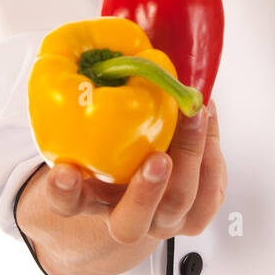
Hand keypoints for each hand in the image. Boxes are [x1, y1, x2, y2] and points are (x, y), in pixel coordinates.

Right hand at [39, 97, 227, 274]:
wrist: (150, 179)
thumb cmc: (121, 146)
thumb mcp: (104, 126)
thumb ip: (104, 100)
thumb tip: (119, 50)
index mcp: (89, 198)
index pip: (66, 203)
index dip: (62, 192)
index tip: (64, 171)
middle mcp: (124, 217)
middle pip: (129, 224)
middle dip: (146, 192)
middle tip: (158, 159)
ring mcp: (161, 221)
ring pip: (176, 205)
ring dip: (191, 158)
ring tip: (196, 115)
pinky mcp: (194, 215)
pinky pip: (208, 196)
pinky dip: (212, 156)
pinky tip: (207, 120)